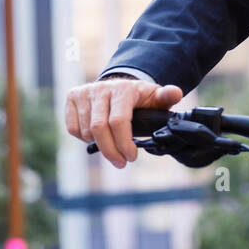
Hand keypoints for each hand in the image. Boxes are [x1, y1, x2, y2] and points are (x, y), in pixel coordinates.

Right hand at [64, 79, 183, 168]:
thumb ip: (166, 97)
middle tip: (121, 163)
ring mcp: (85, 92)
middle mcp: (101, 88)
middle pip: (99, 128)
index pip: (118, 121)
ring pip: (85, 130)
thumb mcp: (155, 97)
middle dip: (110, 151)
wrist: (118, 85)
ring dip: (98, 146)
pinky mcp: (72, 97)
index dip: (123, 144)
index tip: (131, 157)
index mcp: (124, 89)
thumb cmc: (139, 98)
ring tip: (111, 149)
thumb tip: (176, 93)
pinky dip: (83, 139)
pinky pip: (72, 128)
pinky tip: (96, 138)